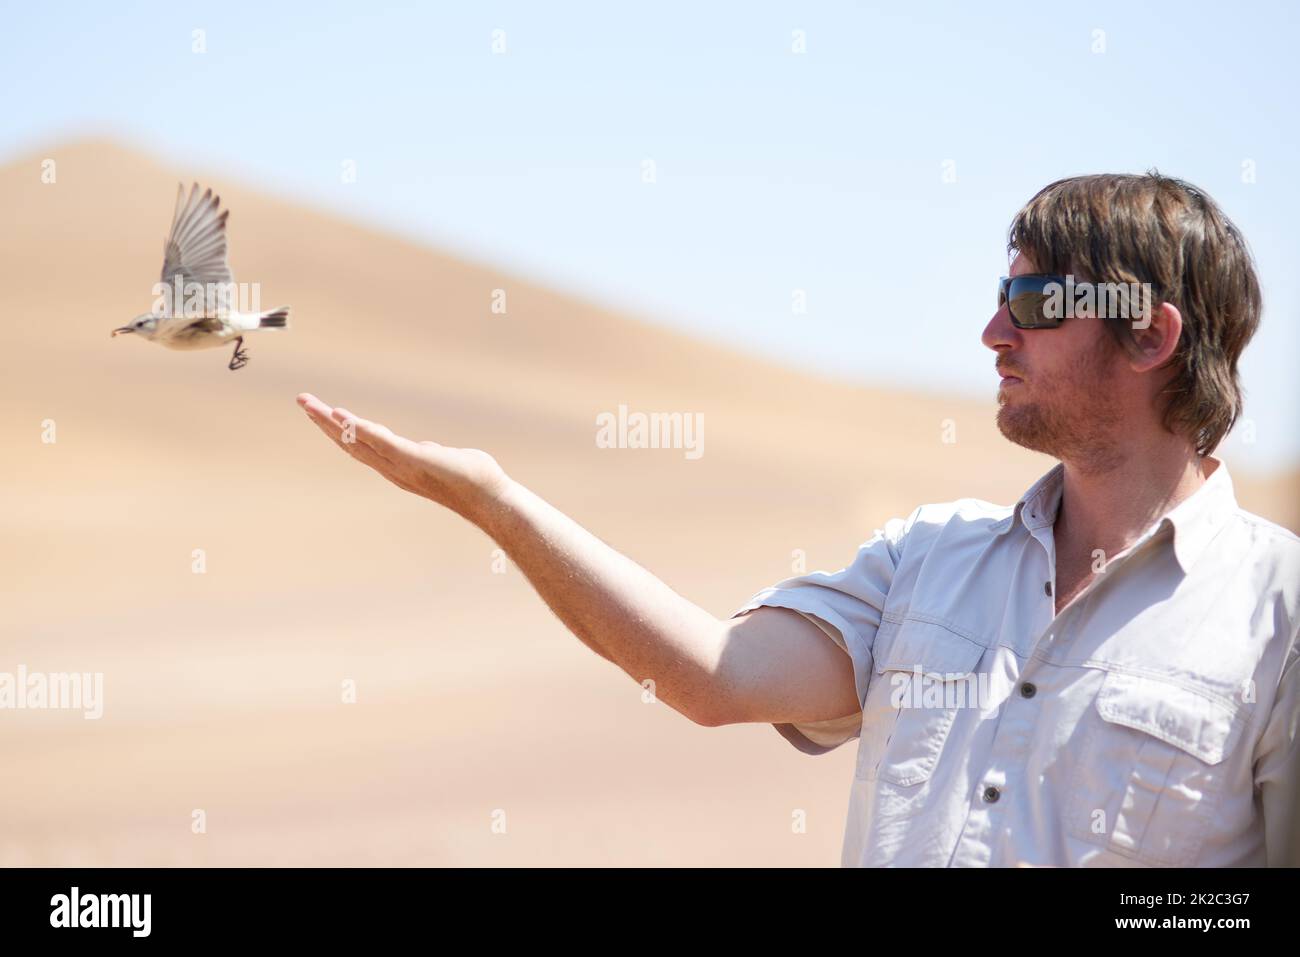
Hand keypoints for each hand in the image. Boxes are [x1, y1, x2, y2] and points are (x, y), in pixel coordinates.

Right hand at [296, 393, 511, 520]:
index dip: (341, 430)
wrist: (493, 500)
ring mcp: (401, 466)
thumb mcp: (445, 460)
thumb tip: (426, 449)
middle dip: (324, 423)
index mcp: (400, 467)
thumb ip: (430, 454)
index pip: (362, 446)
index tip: (324, 412)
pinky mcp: (412, 459)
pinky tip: (340, 415)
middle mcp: (394, 469)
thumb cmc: (476, 481)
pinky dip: (358, 428)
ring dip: (330, 422)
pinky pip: (379, 441)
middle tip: (302, 401)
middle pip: (350, 443)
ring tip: (309, 404)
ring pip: (357, 441)